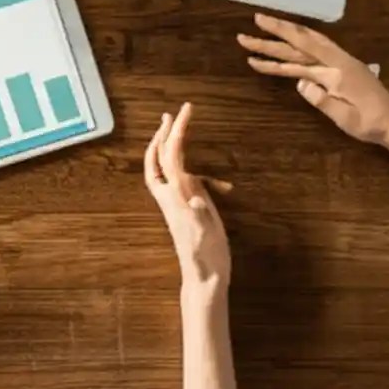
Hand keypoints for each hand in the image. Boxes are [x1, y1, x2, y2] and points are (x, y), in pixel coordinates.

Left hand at [144, 103, 232, 286]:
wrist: (203, 277)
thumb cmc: (204, 258)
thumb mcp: (204, 236)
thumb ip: (199, 216)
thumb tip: (196, 197)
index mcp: (175, 196)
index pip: (171, 156)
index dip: (176, 132)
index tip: (184, 111)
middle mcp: (173, 195)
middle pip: (161, 157)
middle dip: (164, 134)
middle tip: (170, 114)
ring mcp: (180, 200)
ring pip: (171, 168)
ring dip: (175, 148)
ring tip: (180, 129)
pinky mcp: (189, 207)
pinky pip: (193, 184)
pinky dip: (207, 179)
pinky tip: (227, 188)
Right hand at [239, 13, 388, 143]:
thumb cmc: (371, 124)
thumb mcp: (346, 118)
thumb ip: (322, 100)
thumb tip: (299, 82)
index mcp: (338, 70)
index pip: (304, 47)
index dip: (280, 34)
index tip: (259, 24)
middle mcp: (337, 61)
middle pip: (300, 44)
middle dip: (271, 39)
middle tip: (244, 36)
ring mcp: (338, 64)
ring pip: (306, 46)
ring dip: (282, 41)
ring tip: (258, 38)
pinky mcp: (339, 69)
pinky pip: (314, 53)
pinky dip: (297, 47)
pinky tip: (284, 50)